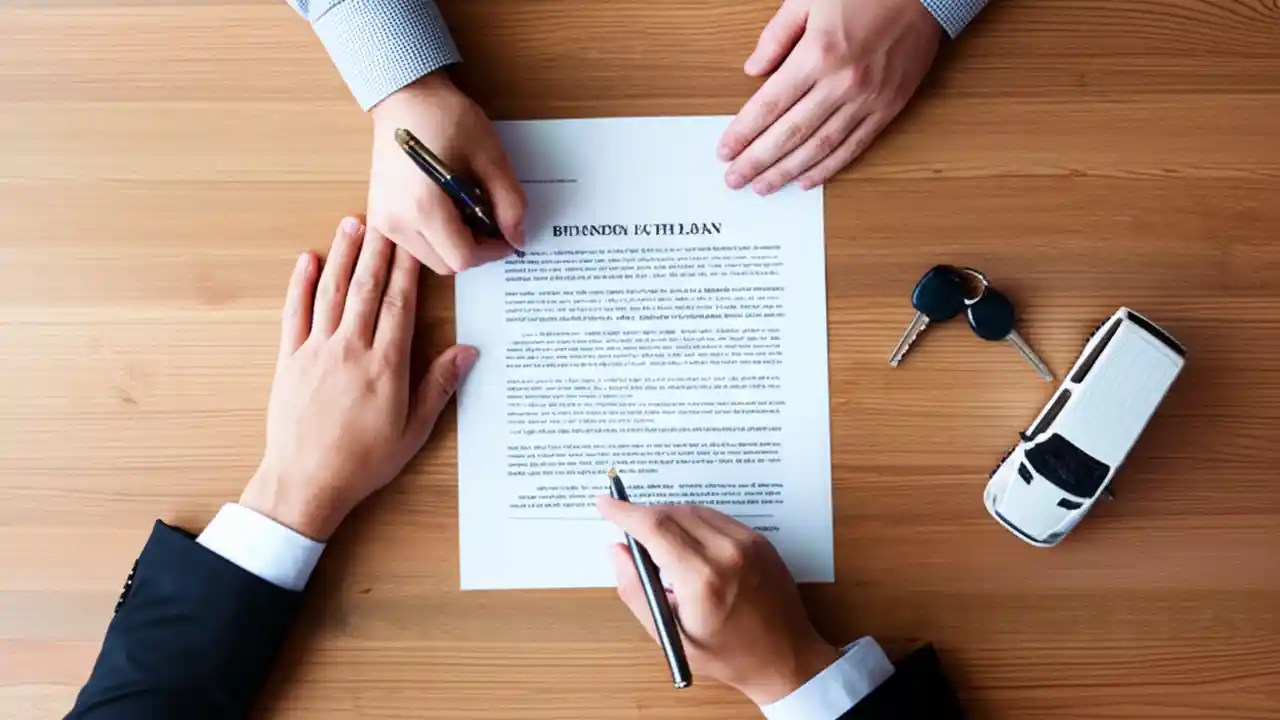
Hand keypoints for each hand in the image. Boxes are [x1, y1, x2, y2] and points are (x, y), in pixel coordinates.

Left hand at [240, 217, 477, 539]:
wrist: (305, 483)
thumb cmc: (363, 462)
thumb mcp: (413, 430)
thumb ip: (438, 386)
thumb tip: (467, 352)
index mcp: (385, 366)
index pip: (400, 304)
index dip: (408, 268)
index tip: (416, 240)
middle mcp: (349, 350)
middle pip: (367, 288)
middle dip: (378, 248)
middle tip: (387, 213)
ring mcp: (316, 352)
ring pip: (332, 292)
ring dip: (343, 255)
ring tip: (353, 222)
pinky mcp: (289, 360)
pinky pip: (295, 314)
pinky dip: (301, 284)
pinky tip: (308, 260)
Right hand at [368, 73, 526, 273]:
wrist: (405, 98)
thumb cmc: (446, 118)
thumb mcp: (490, 157)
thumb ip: (509, 202)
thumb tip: (517, 237)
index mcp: (423, 207)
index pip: (463, 257)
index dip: (492, 252)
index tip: (507, 236)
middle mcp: (397, 221)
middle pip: (446, 264)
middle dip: (475, 250)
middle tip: (490, 223)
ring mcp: (384, 220)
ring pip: (429, 258)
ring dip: (454, 246)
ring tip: (467, 212)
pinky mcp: (379, 214)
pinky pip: (413, 244)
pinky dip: (436, 238)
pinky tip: (448, 210)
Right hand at [597, 497, 839, 704]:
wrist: (785, 657)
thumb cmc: (728, 654)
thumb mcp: (671, 635)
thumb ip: (636, 591)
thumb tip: (616, 551)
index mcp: (702, 580)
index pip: (654, 528)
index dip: (624, 512)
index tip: (605, 504)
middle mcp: (727, 553)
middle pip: (671, 513)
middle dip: (643, 515)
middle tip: (627, 528)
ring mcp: (747, 543)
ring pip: (693, 510)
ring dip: (667, 517)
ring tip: (656, 542)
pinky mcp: (759, 539)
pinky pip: (715, 517)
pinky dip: (692, 521)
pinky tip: (686, 542)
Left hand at [719, 0, 941, 192]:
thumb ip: (777, 35)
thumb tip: (752, 69)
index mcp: (817, 54)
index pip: (769, 105)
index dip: (744, 133)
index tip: (725, 151)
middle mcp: (842, 82)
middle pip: (789, 134)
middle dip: (757, 161)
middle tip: (735, 180)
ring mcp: (867, 99)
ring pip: (819, 147)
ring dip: (787, 171)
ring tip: (763, 187)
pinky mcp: (888, 107)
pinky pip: (853, 146)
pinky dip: (828, 168)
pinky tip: (806, 180)